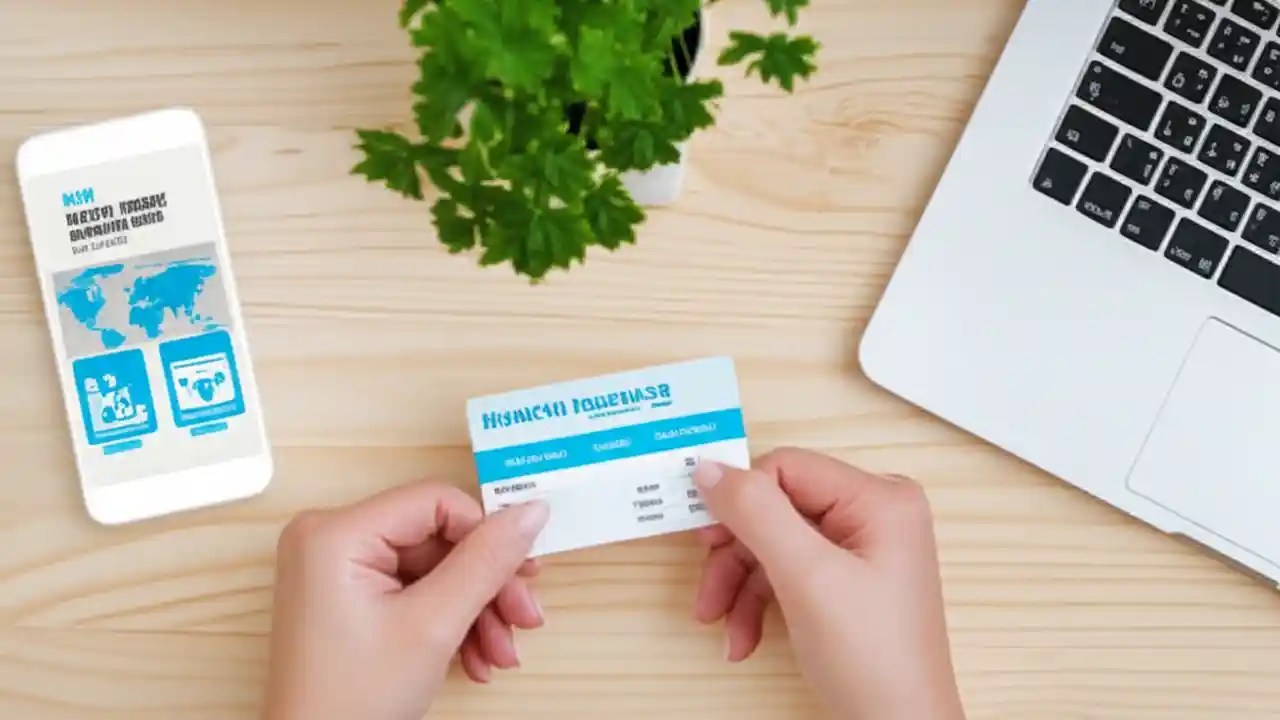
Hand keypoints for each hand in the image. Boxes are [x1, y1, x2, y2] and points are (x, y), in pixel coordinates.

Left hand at [263, 482, 549, 719]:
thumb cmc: (347, 705)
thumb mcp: (433, 626)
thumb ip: (485, 562)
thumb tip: (530, 512)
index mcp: (335, 534)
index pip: (435, 502)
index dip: (486, 534)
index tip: (523, 569)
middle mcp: (330, 541)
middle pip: (439, 539)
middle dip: (487, 584)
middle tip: (524, 616)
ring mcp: (338, 571)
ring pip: (435, 569)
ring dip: (477, 610)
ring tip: (500, 652)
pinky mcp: (349, 597)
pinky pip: (416, 591)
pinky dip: (450, 622)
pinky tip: (474, 657)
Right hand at [692, 449, 963, 719]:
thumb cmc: (876, 663)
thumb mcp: (807, 577)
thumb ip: (757, 513)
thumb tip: (711, 468)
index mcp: (881, 499)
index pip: (786, 469)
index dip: (740, 501)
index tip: (704, 536)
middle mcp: (875, 514)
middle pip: (774, 508)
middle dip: (735, 555)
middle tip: (708, 590)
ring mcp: (862, 548)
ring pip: (773, 543)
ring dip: (739, 586)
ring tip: (721, 624)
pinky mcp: (846, 579)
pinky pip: (786, 572)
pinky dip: (757, 603)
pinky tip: (743, 637)